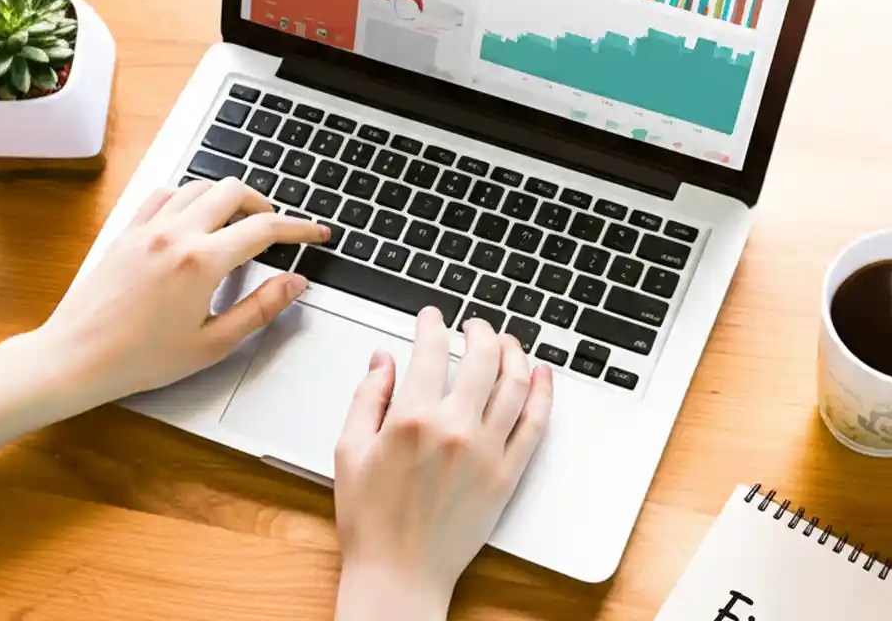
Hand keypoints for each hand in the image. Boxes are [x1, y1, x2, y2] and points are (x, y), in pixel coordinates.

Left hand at [37, 178, 328, 402]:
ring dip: (227, 197)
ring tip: (239, 221)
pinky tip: (193, 217)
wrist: (77, 357)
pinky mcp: (127, 232)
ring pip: (199, 186)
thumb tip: (295, 283)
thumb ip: (261, 308)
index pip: (264, 229)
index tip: (317, 232)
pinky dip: (188, 197)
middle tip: (277, 227)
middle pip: (233, 191)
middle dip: (264, 204)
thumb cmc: (141, 359)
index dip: (299, 228)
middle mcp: (175, 234)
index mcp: (201, 262)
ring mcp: (147, 228)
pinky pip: (164, 195)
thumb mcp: (213, 343)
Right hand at [333, 308, 553, 620]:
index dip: (433, 324)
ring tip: (507, 342)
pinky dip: (542, 393)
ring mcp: (487, 451)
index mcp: (411, 419)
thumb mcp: (348, 450)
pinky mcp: (508, 474)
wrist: (399, 574)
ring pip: (515, 383)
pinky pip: (535, 424)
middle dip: (479, 331)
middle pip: (481, 358)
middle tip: (474, 326)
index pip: (430, 351)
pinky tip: (541, 375)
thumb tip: (382, 359)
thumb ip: (367, 396)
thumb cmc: (369, 520)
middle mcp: (454, 429)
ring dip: (514, 353)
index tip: (433, 317)